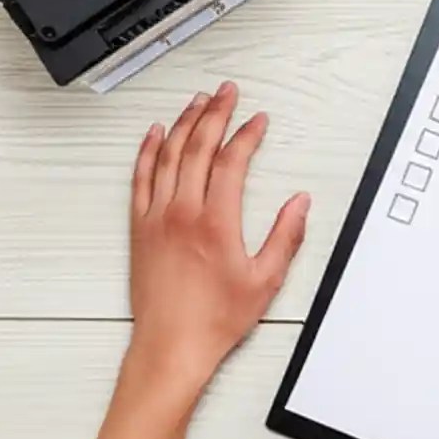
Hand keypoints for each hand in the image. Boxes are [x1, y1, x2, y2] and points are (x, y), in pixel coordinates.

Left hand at [127, 81, 310, 391]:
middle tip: (227, 93)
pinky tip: (156, 134)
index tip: (258, 121)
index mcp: (216, 221)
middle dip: (215, 113)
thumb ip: (286, 237)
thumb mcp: (266, 280)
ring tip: (198, 102)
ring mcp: (156, 217)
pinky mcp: (139, 228)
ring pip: (169, 155)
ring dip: (185, 123)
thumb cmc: (215, 319)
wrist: (171, 345)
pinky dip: (148, 151)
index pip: (232, 161)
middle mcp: (182, 212)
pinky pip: (141, 178)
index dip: (247, 135)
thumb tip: (299, 203)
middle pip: (198, 148)